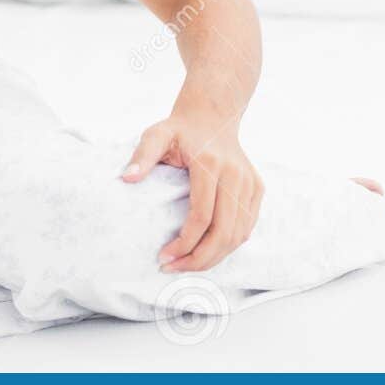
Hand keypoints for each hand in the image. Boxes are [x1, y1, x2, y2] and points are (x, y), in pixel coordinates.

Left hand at [121, 108, 263, 272]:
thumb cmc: (179, 130)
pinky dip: (229, 245)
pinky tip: (207, 251)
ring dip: (214, 257)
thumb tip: (127, 178)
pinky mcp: (257, 188)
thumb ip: (142, 156)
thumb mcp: (156, 135)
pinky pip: (246, 227)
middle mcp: (235, 175)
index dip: (184, 243)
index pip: (202, 217)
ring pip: (238, 235)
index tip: (163, 257)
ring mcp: (250, 183)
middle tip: (174, 268)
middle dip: (199, 259)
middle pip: (223, 232)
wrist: (212, 116)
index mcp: (210, 164)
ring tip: (188, 265)